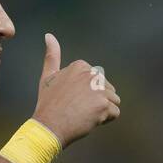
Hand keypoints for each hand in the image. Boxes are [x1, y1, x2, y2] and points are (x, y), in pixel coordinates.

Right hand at [31, 33, 119, 148]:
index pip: (98, 81)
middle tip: (77, 109)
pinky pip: (115, 113)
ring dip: (102, 111)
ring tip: (84, 115)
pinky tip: (90, 120)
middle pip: (107, 90)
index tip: (72, 100)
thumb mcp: (48, 76)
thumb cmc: (48, 104)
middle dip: (96, 102)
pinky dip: (106, 120)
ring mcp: (98, 89)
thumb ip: (52, 55)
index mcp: (80, 66)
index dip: (88, 94)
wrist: (48, 126)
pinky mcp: (103, 105)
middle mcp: (90, 74)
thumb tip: (49, 35)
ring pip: (113, 101)